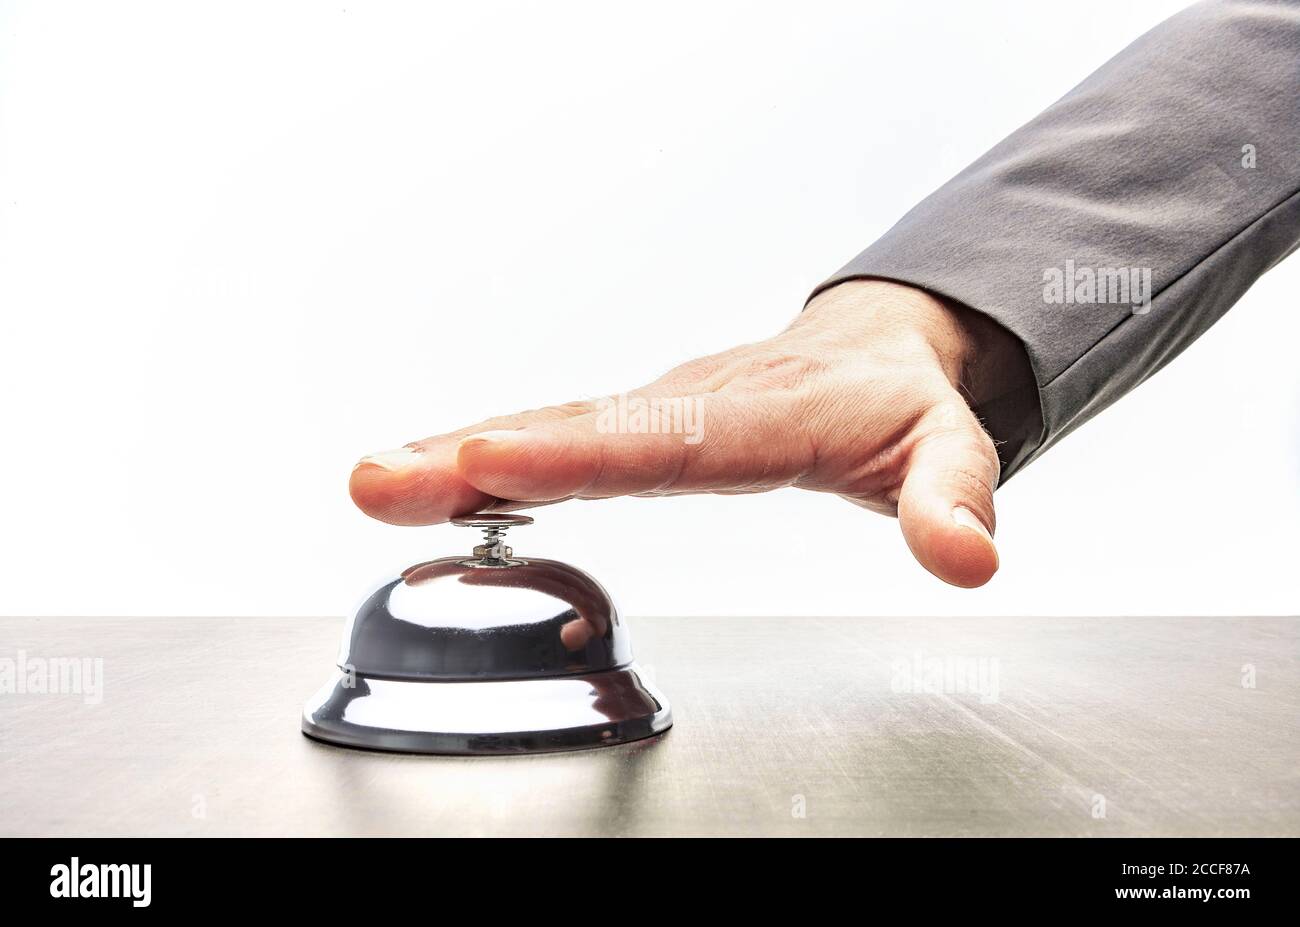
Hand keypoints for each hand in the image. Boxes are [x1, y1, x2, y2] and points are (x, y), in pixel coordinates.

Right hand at [350, 279, 1024, 586]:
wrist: (872, 349)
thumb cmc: (898, 401)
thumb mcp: (953, 445)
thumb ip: (953, 498)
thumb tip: (968, 558)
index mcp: (760, 415)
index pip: (663, 438)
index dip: (575, 452)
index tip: (489, 460)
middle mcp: (689, 403)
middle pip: (578, 429)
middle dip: (475, 455)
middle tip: (381, 480)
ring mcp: (653, 408)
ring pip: (547, 427)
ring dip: (453, 457)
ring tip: (372, 483)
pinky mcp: (632, 421)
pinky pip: (551, 436)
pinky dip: (480, 459)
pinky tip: (421, 482)